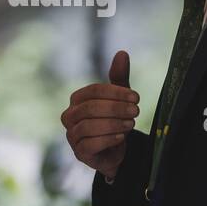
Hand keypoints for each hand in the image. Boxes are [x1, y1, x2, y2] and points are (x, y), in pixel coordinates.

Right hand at [60, 50, 139, 179]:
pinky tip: (121, 137)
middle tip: (136, 111)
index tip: (136, 97)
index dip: (115, 93)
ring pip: (88, 126)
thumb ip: (119, 77)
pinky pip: (89, 144)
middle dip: (115, 108)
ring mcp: (72, 135)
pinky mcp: (79, 153)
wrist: (114, 151)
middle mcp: (69, 116)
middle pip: (90, 108)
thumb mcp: (119, 98)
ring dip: (113, 124)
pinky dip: (107, 139)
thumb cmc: (114, 120)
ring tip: (131, 124)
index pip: (93, 91)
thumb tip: (122, 53)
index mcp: (77, 99)